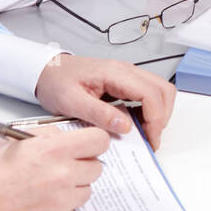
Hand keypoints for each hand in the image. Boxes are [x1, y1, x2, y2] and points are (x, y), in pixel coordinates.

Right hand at [0, 124, 109, 210]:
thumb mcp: (15, 141)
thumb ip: (47, 136)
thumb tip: (67, 136)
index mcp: (53, 150)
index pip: (99, 141)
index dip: (93, 142)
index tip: (87, 146)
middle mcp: (63, 175)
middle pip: (96, 168)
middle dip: (82, 166)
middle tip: (61, 168)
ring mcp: (63, 202)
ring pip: (85, 191)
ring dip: (72, 188)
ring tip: (45, 188)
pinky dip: (59, 209)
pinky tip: (38, 205)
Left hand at [35, 54, 175, 148]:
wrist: (47, 71)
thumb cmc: (57, 82)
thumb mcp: (71, 102)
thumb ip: (99, 114)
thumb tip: (125, 126)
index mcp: (114, 73)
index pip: (151, 94)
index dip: (156, 119)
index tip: (150, 139)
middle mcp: (125, 71)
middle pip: (163, 90)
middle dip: (162, 117)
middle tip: (150, 139)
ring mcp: (127, 76)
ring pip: (159, 91)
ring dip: (158, 113)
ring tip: (144, 133)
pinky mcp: (125, 82)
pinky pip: (148, 94)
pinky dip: (150, 111)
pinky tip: (136, 125)